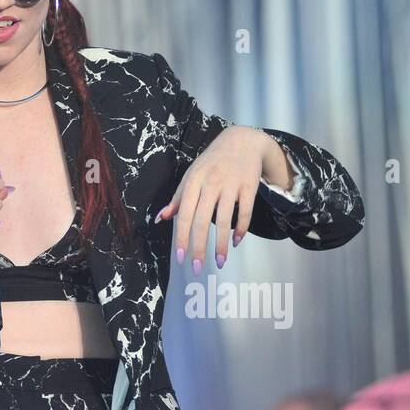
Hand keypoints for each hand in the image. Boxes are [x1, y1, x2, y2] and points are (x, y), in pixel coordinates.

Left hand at [152, 126, 275, 273]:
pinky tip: (236, 242)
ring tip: (219, 262)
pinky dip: (241, 229)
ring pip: (224, 220)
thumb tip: (160, 219)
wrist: (242, 141)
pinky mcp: (249, 186)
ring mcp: (230, 184)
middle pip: (202, 221)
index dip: (182, 237)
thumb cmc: (212, 162)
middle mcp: (210, 183)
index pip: (184, 215)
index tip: (180, 258)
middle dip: (199, 247)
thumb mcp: (191, 176)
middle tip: (197, 268)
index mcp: (193, 182)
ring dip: (221, 244)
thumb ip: (178, 198)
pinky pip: (245, 212)